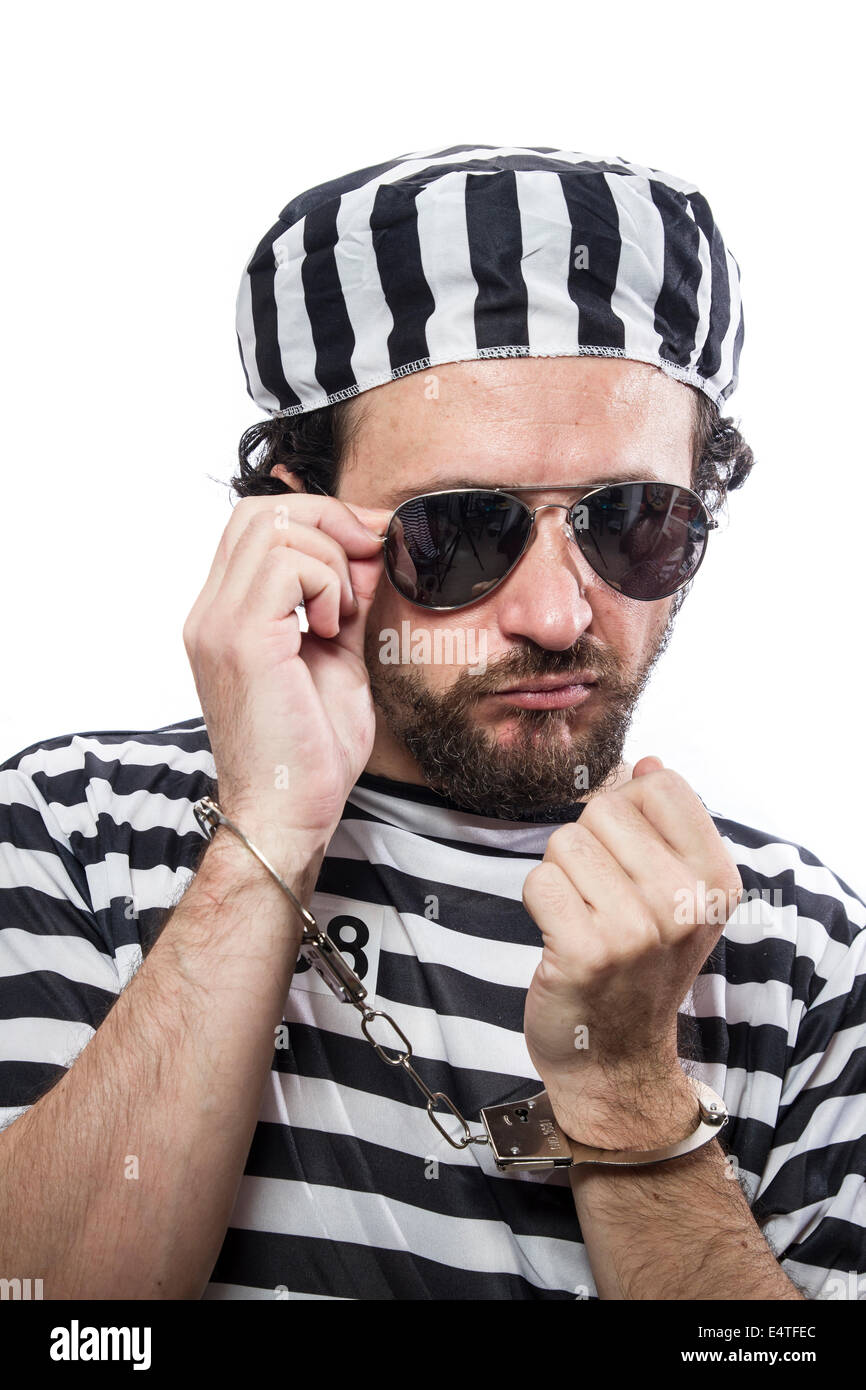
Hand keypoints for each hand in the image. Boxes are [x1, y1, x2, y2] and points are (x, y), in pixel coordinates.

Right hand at [182, 491, 390, 876]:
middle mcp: (210, 614)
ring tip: (342, 615)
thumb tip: (369, 550)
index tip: (368, 545)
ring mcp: (219, 624)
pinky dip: (327, 584)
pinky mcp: (241, 639)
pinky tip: (335, 631)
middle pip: (260, 511)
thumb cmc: (311, 752)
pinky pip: (288, 564)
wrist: (287, 814)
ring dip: (329, 558)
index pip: (255, 524)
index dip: (319, 517)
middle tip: (368, 558)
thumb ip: (345, 602)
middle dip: (328, 519)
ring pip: (274, 526)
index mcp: (225, 616)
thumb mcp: (338, 658)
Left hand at [522, 758, 741, 1147]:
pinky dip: (538, 904)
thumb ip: (666, 825)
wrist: (615, 1057)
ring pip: (565, 841)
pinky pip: (538, 881)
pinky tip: (561, 937)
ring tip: (584, 917)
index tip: (628, 856)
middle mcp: (686, 902)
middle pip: (605, 808)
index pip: (660, 784)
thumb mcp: (677, 895)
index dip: (629, 809)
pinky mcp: (586, 952)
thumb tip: (648, 761)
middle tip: (601, 897)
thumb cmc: (639, 965)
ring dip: (561, 875)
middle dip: (589, 844)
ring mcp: (638, 929)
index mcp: (717, 878)